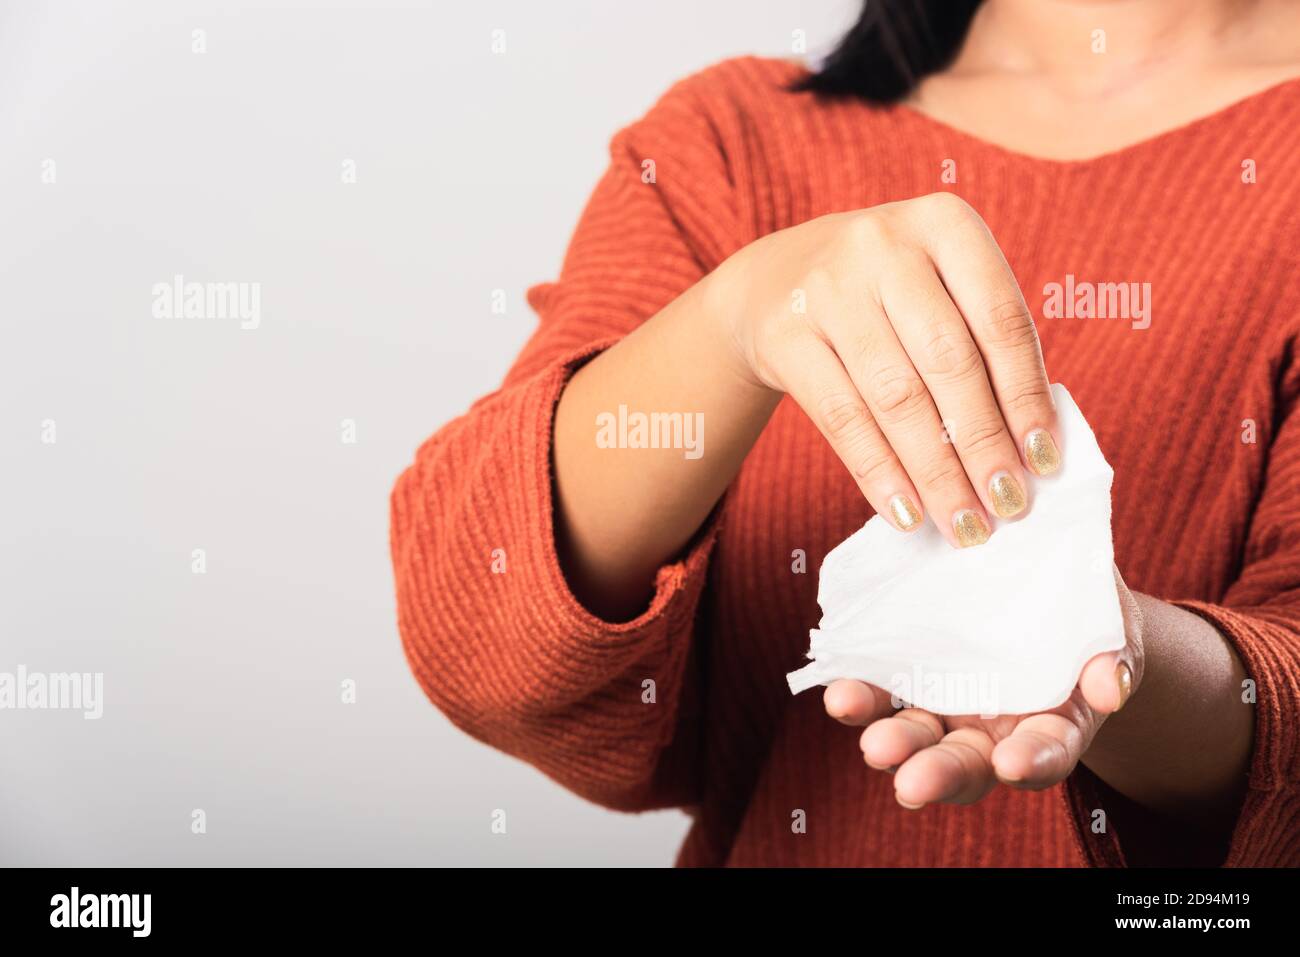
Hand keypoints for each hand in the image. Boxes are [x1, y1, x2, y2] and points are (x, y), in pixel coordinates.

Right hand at [706, 192, 1060, 546]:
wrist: (774, 280)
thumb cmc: (885, 296)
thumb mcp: (937, 287)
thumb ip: (982, 345)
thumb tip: (1030, 448)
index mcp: (945, 224)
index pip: (1000, 320)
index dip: (1026, 396)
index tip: (1045, 461)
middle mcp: (883, 244)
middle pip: (948, 361)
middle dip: (984, 444)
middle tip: (1009, 506)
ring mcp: (827, 287)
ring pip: (895, 396)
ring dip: (936, 471)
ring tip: (965, 523)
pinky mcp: (783, 332)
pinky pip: (840, 417)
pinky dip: (878, 472)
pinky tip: (905, 512)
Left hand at [823, 567, 1145, 807]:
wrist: (1043, 590)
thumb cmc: (1085, 616)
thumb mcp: (1109, 627)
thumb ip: (1111, 656)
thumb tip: (1106, 687)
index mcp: (1051, 725)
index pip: (1044, 755)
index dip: (1031, 763)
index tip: (1011, 765)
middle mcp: (991, 732)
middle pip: (964, 764)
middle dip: (937, 773)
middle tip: (911, 782)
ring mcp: (944, 708)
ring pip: (913, 736)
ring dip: (886, 738)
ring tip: (859, 729)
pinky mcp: (906, 677)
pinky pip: (879, 692)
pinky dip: (858, 693)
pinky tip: (838, 688)